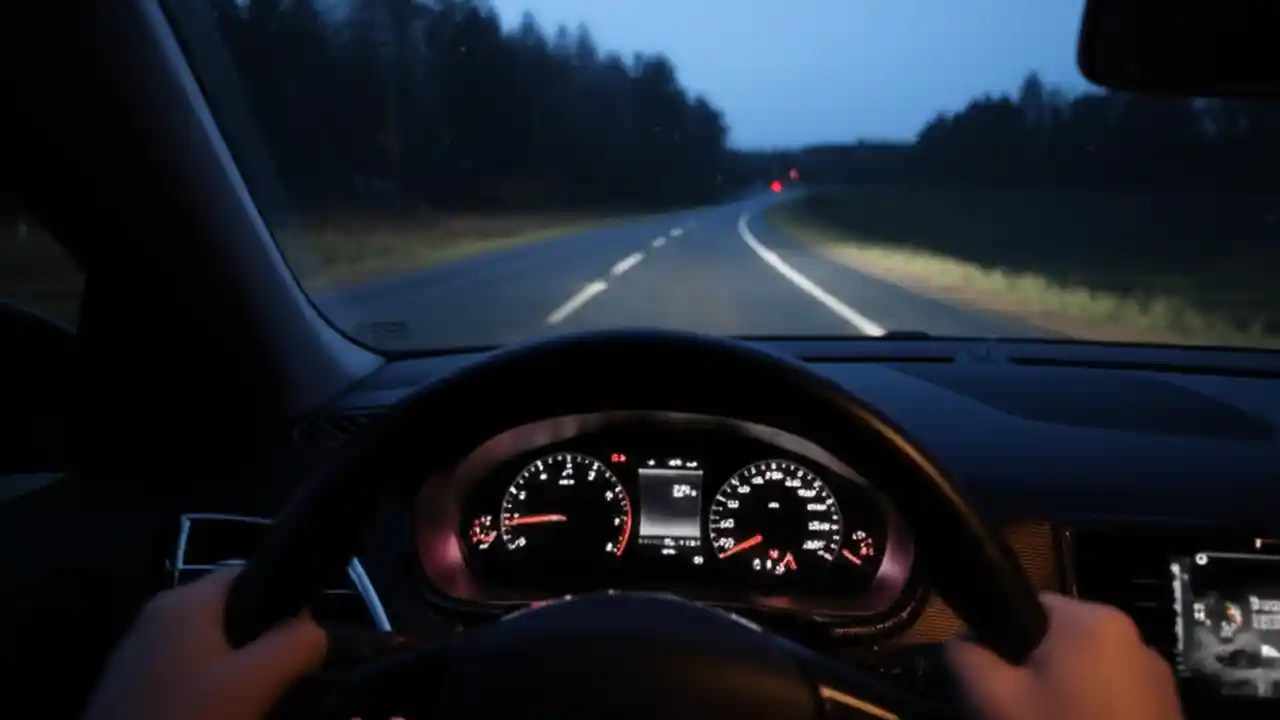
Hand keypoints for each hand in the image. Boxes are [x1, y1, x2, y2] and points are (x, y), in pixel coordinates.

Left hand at [84, 569, 326, 719]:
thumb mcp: (254, 684)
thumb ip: (296, 645)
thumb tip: (313, 628)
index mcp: (183, 602)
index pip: (250, 574)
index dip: (284, 600)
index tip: (302, 642)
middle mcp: (156, 617)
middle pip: (232, 613)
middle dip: (262, 643)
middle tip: (282, 682)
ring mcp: (139, 655)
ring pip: (211, 648)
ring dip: (238, 672)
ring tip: (253, 705)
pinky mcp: (132, 689)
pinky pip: (187, 675)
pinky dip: (210, 691)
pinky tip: (219, 716)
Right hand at [946, 593, 1183, 719]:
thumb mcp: (994, 699)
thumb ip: (966, 656)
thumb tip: (965, 638)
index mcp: (1093, 619)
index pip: (1030, 605)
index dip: (1004, 641)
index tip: (998, 683)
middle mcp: (1133, 636)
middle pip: (1058, 642)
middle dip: (1035, 673)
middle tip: (1020, 713)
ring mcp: (1156, 675)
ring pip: (1087, 672)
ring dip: (1065, 695)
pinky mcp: (1167, 709)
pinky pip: (1113, 696)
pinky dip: (1093, 712)